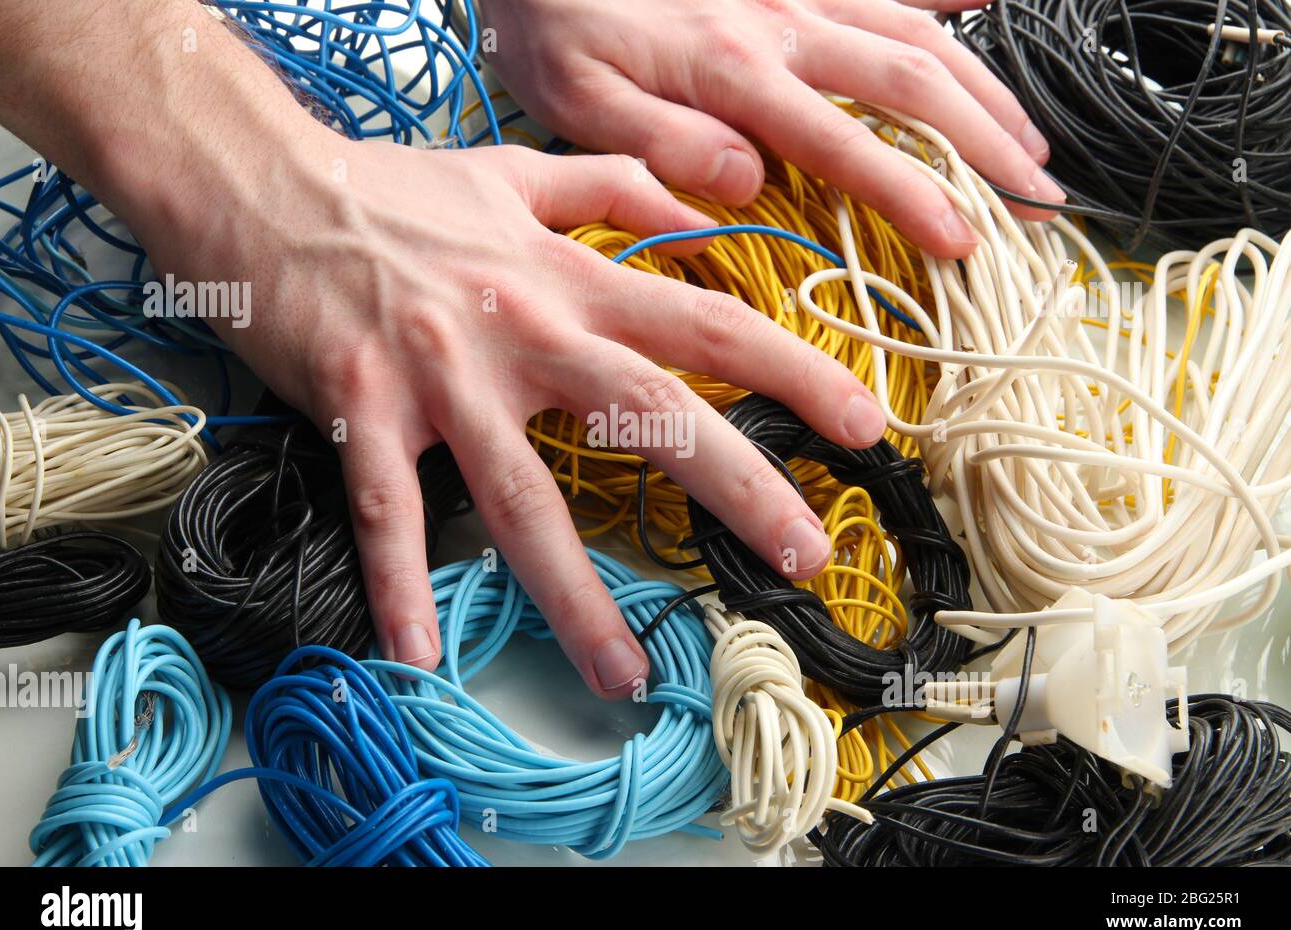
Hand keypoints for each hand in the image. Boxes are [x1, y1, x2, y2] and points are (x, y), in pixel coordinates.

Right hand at [173, 131, 886, 696]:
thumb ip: (610, 185)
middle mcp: (522, 329)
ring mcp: (442, 376)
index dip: (792, 369)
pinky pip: (386, 511)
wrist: (268, 186)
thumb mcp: (515, 171)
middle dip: (739, 487)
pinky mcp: (362, 410)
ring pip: (521, 496)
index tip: (862, 422)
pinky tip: (417, 653)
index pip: (703, 324)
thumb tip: (693, 207)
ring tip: (621, 673)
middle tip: (808, 555)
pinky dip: (400, 584)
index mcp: (568, 276)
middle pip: (649, 414)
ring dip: (574, 595)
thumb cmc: (397, 193)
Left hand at [482, 0, 1063, 255]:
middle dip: (983, 144)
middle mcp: (784, 21)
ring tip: (1030, 143)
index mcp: (735, 70)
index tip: (964, 242)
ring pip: (917, 32)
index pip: (845, 142)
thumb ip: (662, 143)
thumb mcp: (581, 100)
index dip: (912, 195)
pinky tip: (990, 6)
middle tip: (1037, 199)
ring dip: (983, 88)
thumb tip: (746, 181)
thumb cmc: (557, 29)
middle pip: (912, 82)